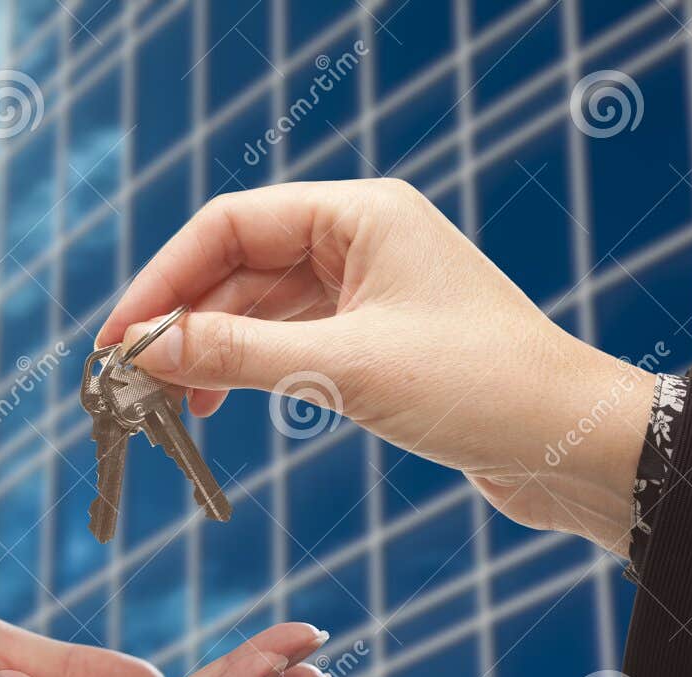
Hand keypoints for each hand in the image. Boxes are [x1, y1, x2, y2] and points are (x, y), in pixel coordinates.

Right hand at [97, 179, 656, 554]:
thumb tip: (148, 349)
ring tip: (168, 404)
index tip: (119, 337)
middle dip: (182, 320)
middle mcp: (361, 240)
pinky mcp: (376, 341)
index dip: (165, 280)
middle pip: (239, 265)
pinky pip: (290, 343)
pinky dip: (248, 371)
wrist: (572, 446)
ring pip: (261, 309)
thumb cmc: (481, 387)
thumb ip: (240, 355)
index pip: (231, 225)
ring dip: (211, 352)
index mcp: (361, 214)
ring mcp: (368, 291)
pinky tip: (216, 405)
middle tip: (130, 379)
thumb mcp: (347, 370)